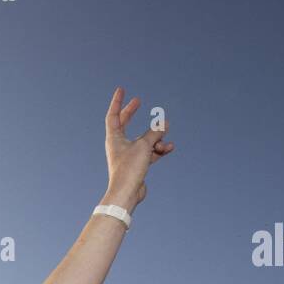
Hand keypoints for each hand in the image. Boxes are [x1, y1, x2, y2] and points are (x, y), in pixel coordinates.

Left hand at [104, 87, 173, 211]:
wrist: (127, 193)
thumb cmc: (130, 168)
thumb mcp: (144, 145)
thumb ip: (155, 132)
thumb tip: (164, 123)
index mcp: (114, 138)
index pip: (113, 115)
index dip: (117, 102)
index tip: (121, 90)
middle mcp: (119, 145)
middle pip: (124, 124)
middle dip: (131, 113)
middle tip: (138, 101)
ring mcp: (128, 155)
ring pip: (143, 139)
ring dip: (155, 138)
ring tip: (164, 141)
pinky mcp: (138, 165)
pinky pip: (150, 152)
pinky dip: (159, 149)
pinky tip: (169, 148)